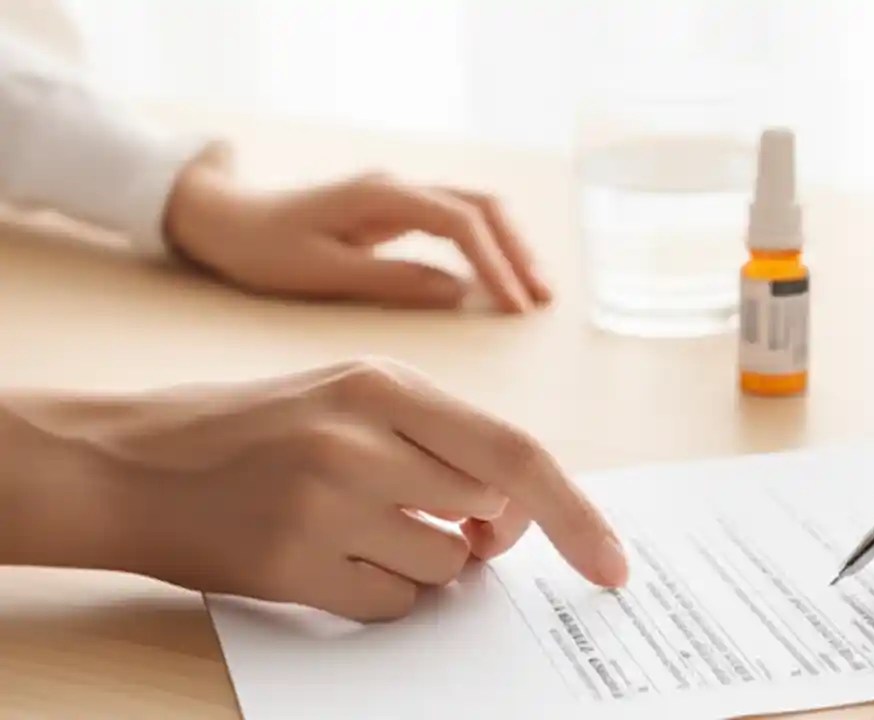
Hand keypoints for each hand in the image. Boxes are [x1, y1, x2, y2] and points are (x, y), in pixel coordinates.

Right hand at [0, 359, 625, 620]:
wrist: (129, 459)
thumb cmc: (253, 427)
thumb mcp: (350, 397)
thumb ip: (439, 441)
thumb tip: (513, 515)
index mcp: (385, 383)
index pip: (515, 452)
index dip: (576, 512)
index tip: (610, 562)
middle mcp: (361, 437)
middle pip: (490, 514)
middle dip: (484, 530)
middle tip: (440, 519)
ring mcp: (325, 502)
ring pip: (447, 564)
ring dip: (424, 560)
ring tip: (356, 525)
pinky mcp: (293, 563)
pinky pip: (393, 602)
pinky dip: (380, 591)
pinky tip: (328, 557)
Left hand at [162, 151, 550, 312]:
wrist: (228, 218)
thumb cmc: (265, 250)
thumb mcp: (322, 274)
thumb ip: (393, 281)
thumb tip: (460, 293)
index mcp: (382, 197)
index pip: (461, 223)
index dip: (495, 264)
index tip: (514, 306)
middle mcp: (400, 186)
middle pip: (483, 206)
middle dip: (519, 251)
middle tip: (541, 299)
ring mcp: (402, 194)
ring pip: (477, 208)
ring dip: (511, 246)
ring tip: (535, 291)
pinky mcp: (400, 208)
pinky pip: (460, 219)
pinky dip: (490, 244)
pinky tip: (502, 275)